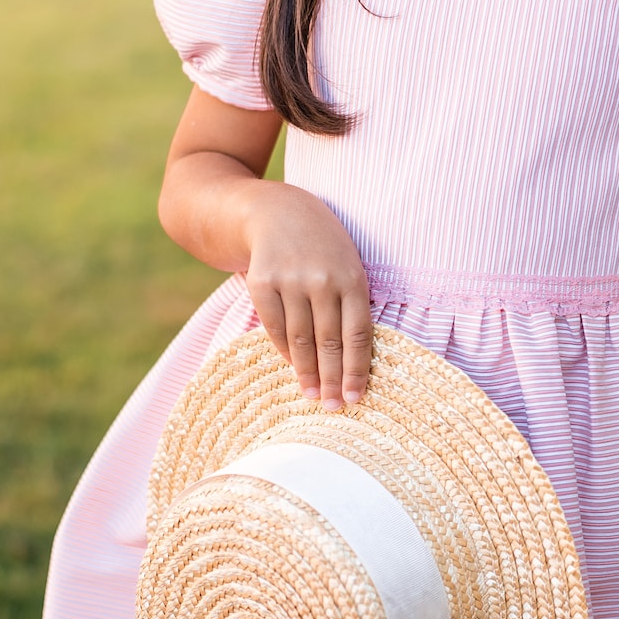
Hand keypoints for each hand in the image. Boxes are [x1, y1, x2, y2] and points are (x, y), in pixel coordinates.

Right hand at [241, 182, 371, 411]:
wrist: (275, 211)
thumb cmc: (321, 244)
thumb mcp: (347, 262)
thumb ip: (352, 301)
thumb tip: (354, 357)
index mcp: (352, 277)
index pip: (357, 334)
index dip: (357, 369)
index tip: (357, 397)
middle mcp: (322, 280)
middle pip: (330, 342)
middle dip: (333, 380)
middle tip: (335, 408)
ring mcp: (290, 281)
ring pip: (301, 340)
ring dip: (308, 373)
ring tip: (313, 396)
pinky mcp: (261, 283)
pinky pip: (275, 328)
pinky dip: (286, 352)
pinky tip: (294, 368)